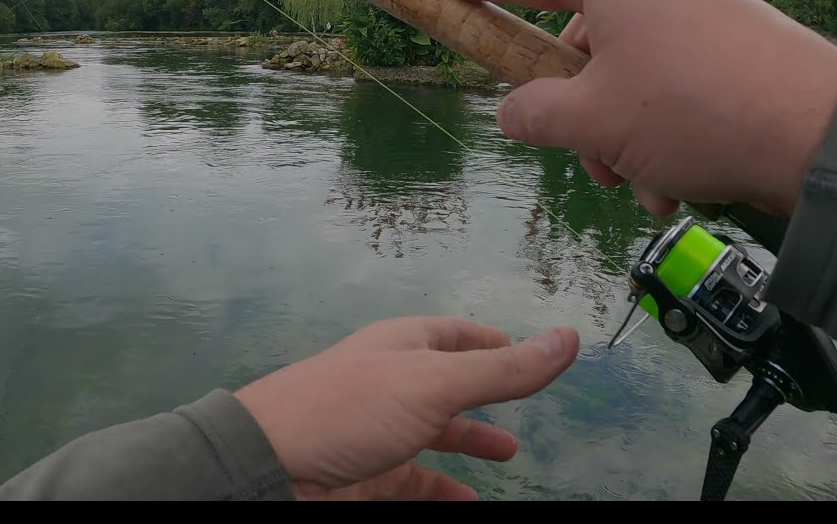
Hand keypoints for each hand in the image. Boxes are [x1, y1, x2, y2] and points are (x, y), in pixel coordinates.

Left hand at [233, 317, 578, 499]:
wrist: (267, 464)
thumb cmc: (346, 407)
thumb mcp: (434, 383)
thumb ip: (503, 370)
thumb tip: (569, 338)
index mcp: (402, 347)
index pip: (455, 335)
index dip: (492, 342)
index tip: (524, 352)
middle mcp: (388, 383)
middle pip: (446, 386)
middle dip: (485, 396)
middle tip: (522, 408)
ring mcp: (374, 430)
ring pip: (431, 435)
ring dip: (468, 443)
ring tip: (506, 456)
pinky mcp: (363, 476)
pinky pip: (411, 482)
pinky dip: (443, 490)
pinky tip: (465, 500)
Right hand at [441, 0, 836, 217]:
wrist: (816, 136)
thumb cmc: (690, 108)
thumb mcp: (591, 119)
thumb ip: (534, 113)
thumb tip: (511, 114)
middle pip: (574, 41)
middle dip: (569, 110)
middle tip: (577, 150)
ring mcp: (692, 10)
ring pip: (618, 75)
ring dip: (613, 137)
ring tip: (637, 179)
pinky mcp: (724, 45)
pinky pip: (662, 85)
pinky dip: (654, 135)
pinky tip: (670, 181)